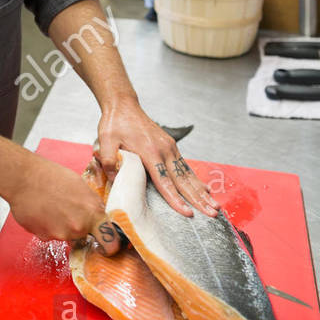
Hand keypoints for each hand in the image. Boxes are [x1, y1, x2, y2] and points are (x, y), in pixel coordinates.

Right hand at [8, 154, 123, 253]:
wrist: (24, 178)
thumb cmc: (51, 176)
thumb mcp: (80, 185)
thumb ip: (92, 204)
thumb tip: (99, 215)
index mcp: (92, 213)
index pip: (110, 242)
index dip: (110, 245)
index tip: (108, 246)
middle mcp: (78, 227)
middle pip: (84, 236)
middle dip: (79, 227)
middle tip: (68, 210)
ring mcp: (60, 234)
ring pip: (66, 235)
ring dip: (61, 225)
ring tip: (52, 206)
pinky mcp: (44, 237)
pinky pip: (50, 234)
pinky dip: (47, 226)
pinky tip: (43, 210)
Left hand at [96, 99, 217, 217]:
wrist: (123, 105)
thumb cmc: (115, 123)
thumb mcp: (105, 140)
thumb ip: (109, 160)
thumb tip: (115, 180)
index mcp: (149, 151)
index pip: (164, 181)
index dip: (176, 199)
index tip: (187, 213)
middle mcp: (164, 150)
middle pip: (183, 180)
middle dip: (198, 199)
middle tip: (212, 214)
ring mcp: (169, 148)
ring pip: (187, 174)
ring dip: (201, 191)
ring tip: (214, 206)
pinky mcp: (170, 146)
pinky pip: (185, 166)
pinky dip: (196, 179)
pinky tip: (205, 189)